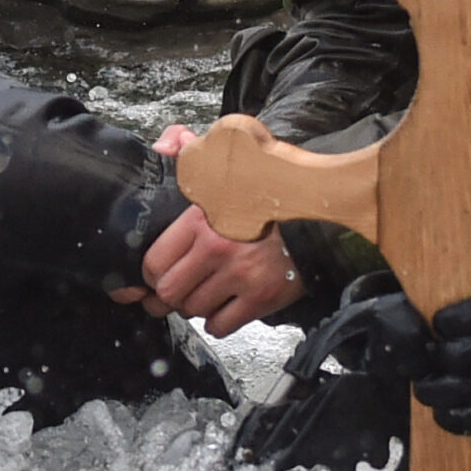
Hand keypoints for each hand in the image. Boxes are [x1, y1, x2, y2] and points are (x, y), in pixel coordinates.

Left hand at [109, 125, 303, 336]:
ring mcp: (241, 275)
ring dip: (196, 307)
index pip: (154, 262)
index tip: (157, 275)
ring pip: (194, 310)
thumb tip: (165, 145)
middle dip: (169, 296)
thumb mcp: (227, 165)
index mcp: (201, 218)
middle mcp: (217, 248)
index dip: (151, 274)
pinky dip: (219, 322)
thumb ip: (190, 153)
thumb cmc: (267, 195)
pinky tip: (226, 306)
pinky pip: (221, 325)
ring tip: (207, 293)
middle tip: (177, 292)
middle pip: (169, 292)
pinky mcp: (262, 296)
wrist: (319, 215)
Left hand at [337, 278, 470, 435]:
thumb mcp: (379, 311)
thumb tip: (303, 362)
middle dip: (457, 362)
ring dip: (458, 395)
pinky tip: (442, 419)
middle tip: (423, 373)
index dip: (469, 315)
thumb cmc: (404, 320)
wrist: (423, 341)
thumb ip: (355, 319)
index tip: (437, 322)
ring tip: (425, 395)